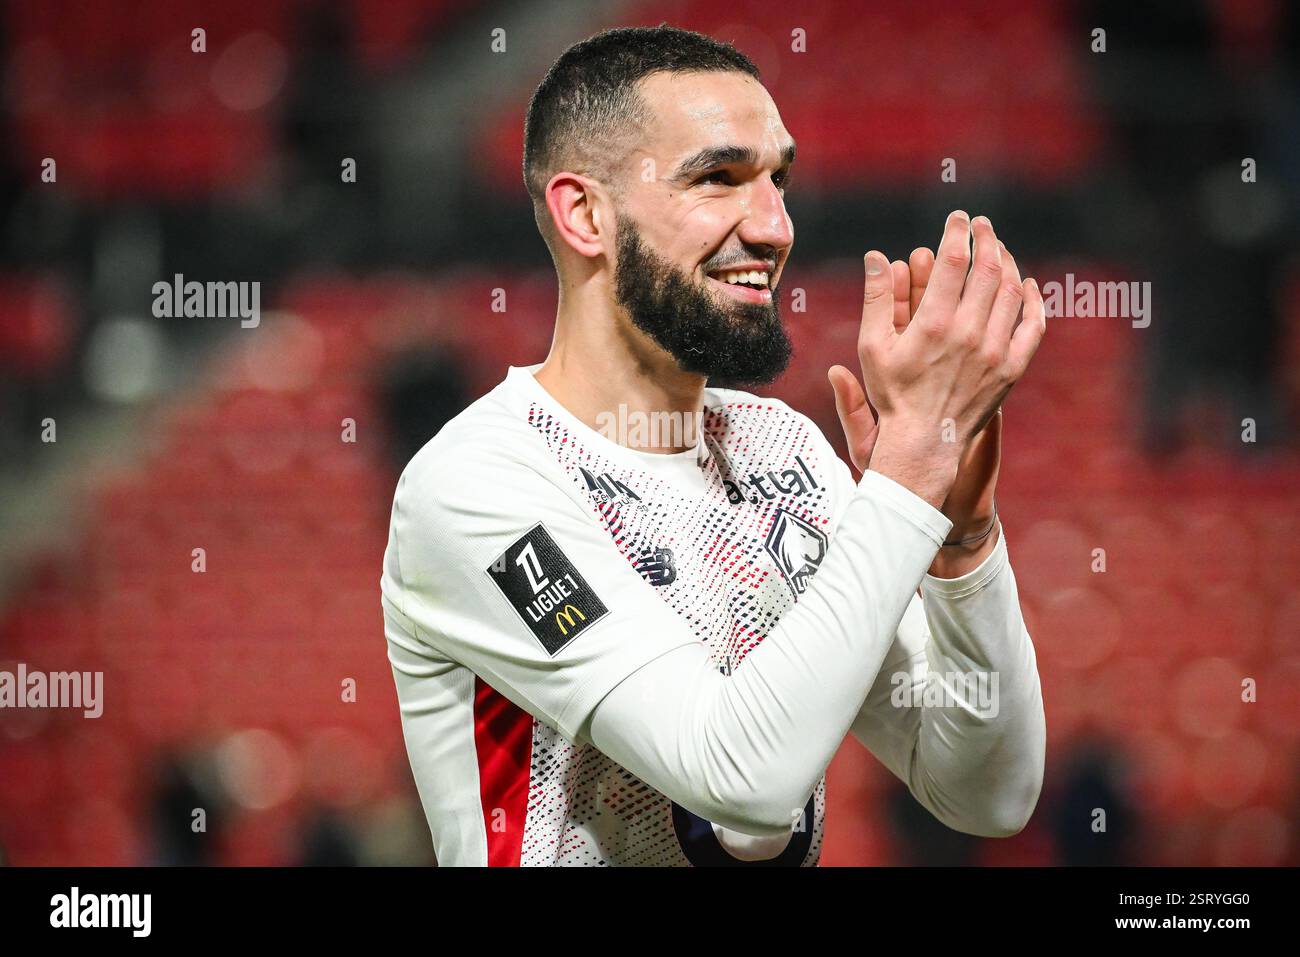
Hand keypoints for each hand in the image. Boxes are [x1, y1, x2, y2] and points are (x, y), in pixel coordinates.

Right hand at [829, 212, 1045, 511]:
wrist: (924, 442)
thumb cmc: (893, 394)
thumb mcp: (873, 347)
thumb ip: (876, 299)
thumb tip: (876, 256)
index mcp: (934, 325)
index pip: (954, 261)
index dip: (958, 233)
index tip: (958, 219)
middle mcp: (969, 334)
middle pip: (988, 269)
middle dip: (986, 239)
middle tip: (981, 226)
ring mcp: (995, 351)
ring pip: (1012, 291)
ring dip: (1008, 263)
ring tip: (999, 250)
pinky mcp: (1012, 367)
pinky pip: (1033, 325)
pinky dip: (1033, 300)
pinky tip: (1026, 285)